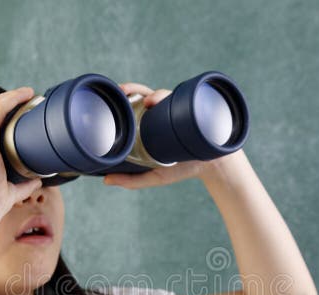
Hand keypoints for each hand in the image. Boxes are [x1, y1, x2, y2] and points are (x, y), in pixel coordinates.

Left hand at [103, 82, 222, 188]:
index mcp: (151, 124)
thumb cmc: (183, 168)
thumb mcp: (155, 176)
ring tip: (148, 101)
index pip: (134, 106)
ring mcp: (179, 110)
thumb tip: (105, 181)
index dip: (122, 99)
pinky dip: (173, 96)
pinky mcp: (194, 111)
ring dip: (155, 93)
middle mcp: (163, 114)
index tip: (111, 100)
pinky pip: (185, 98)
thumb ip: (132, 180)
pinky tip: (164, 100)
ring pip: (165, 94)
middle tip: (123, 91)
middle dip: (134, 88)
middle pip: (146, 94)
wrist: (212, 167)